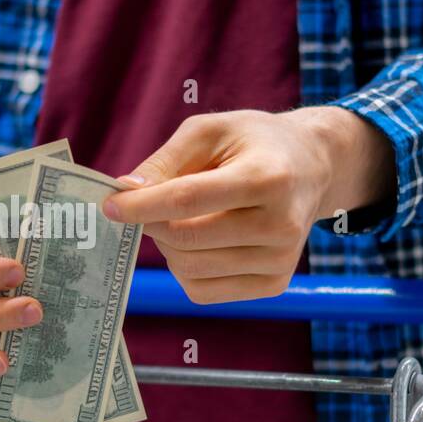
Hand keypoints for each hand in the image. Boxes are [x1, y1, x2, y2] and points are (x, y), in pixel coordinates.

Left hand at [103, 108, 393, 303]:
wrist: (313, 166)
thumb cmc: (253, 143)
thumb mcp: (210, 130)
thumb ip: (165, 160)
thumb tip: (125, 192)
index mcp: (267, 178)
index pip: (188, 201)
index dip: (142, 206)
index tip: (109, 205)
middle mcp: (281, 225)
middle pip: (186, 238)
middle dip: (152, 223)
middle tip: (148, 206)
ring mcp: (280, 260)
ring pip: (190, 269)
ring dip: (168, 246)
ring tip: (180, 219)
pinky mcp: (274, 284)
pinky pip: (203, 290)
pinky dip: (185, 268)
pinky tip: (198, 241)